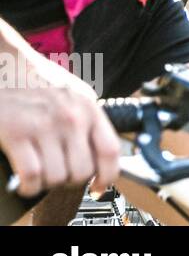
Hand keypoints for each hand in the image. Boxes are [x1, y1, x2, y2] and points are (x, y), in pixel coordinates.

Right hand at [0, 48, 118, 198]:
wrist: (2, 68)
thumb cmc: (35, 83)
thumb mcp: (72, 96)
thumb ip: (87, 120)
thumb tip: (101, 153)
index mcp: (88, 107)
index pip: (110, 150)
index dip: (108, 175)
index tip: (100, 187)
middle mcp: (71, 116)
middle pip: (82, 170)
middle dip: (69, 181)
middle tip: (57, 176)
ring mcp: (44, 125)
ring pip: (57, 177)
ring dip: (46, 184)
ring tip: (39, 175)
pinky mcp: (17, 133)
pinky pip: (33, 176)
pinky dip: (28, 187)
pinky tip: (25, 182)